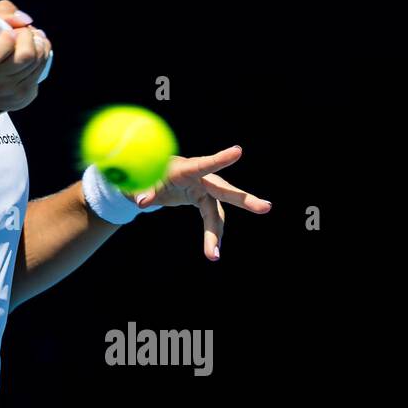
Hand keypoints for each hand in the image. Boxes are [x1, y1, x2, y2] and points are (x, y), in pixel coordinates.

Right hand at [0, 0, 50, 114]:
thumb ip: (0, 14)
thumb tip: (25, 20)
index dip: (7, 38)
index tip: (8, 32)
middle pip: (25, 55)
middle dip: (27, 36)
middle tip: (21, 32)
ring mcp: (8, 91)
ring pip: (37, 60)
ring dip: (37, 42)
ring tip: (30, 38)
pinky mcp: (24, 95)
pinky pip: (41, 67)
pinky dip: (42, 52)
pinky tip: (35, 48)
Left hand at [126, 145, 271, 260]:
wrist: (152, 178)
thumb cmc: (147, 174)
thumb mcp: (140, 181)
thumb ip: (144, 190)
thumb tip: (140, 202)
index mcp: (184, 168)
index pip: (203, 164)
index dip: (220, 159)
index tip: (238, 151)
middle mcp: (200, 179)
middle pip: (224, 190)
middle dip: (244, 200)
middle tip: (267, 208)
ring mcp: (205, 191)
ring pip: (217, 213)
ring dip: (216, 235)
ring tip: (213, 256)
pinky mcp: (205, 201)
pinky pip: (212, 220)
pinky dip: (213, 236)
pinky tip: (214, 253)